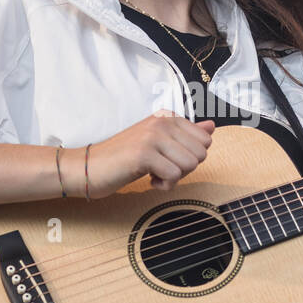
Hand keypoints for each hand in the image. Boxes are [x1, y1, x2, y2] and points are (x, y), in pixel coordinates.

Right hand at [82, 111, 214, 198]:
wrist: (90, 166)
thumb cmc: (124, 157)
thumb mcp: (158, 142)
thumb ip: (186, 134)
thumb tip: (212, 126)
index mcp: (167, 117)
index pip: (205, 140)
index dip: (190, 157)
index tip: (169, 159)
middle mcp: (162, 122)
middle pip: (201, 154)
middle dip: (185, 169)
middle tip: (162, 168)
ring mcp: (152, 137)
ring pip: (190, 165)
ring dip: (174, 178)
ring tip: (154, 174)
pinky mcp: (144, 154)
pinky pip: (174, 176)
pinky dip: (164, 185)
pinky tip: (149, 180)